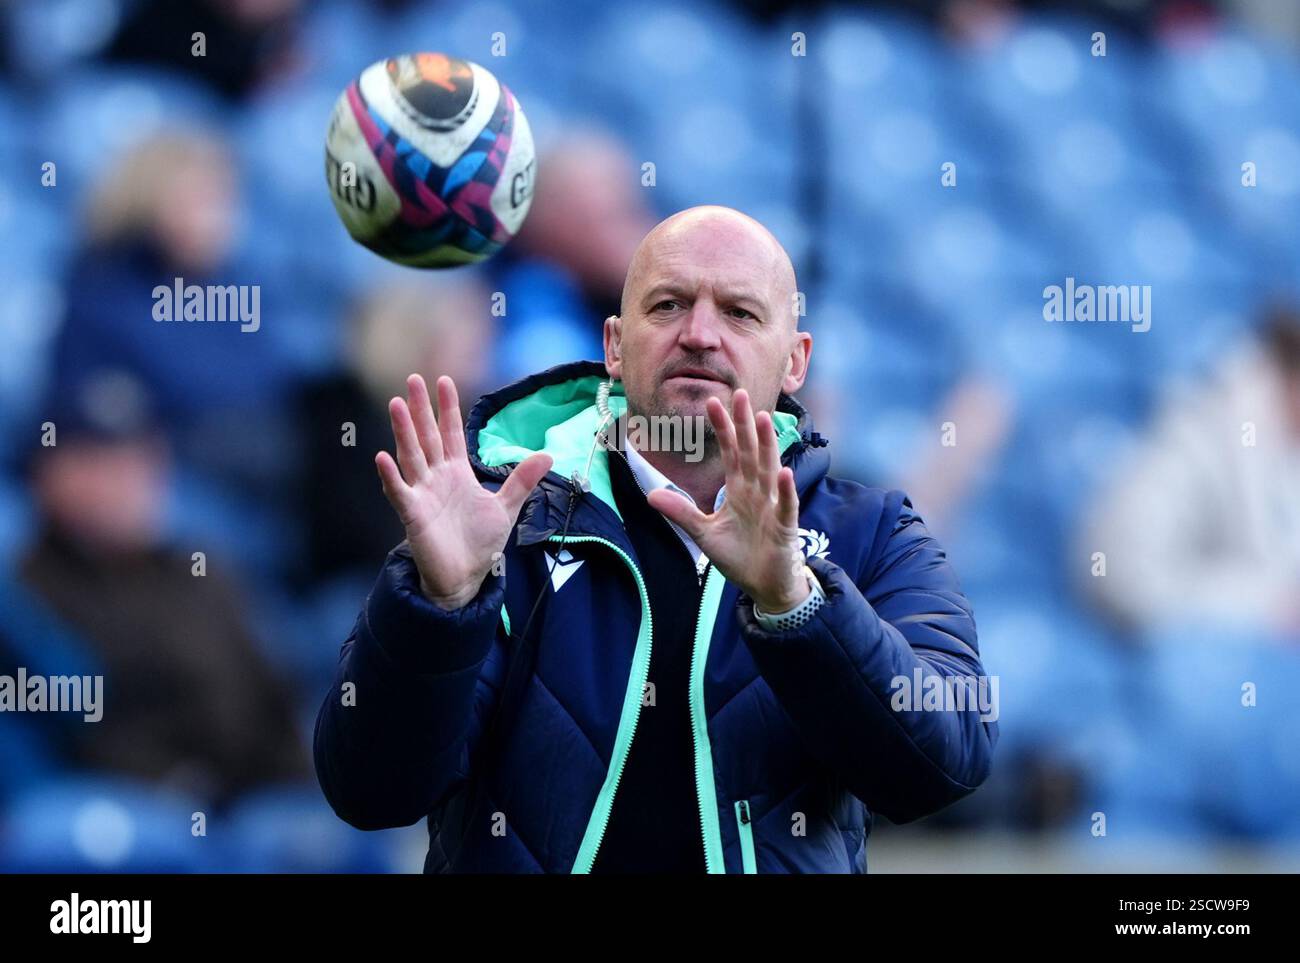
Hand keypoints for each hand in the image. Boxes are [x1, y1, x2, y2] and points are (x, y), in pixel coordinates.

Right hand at [376, 374, 552, 607]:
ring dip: (403, 431)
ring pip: (411, 456)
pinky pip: (399, 491)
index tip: (444, 380)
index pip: (451, 433)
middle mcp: (436, 478)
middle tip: (414, 379)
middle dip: (421, 409)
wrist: (465, 579)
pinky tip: (382, 457)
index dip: (448, 408)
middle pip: (427, 436)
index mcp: (457, 473)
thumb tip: (547, 454)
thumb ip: (522, 480)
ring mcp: (422, 494)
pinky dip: (390, 476)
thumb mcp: (506, 507)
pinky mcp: (412, 515)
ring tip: (397, 404)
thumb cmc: (480, 543)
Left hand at [646, 388, 810, 611]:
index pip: (731, 452)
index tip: (714, 402)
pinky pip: (785, 506)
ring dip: (767, 445)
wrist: (764, 585)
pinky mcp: (784, 527)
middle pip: (750, 452)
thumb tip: (651, 494)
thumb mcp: (703, 533)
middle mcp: (757, 492)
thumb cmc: (740, 556)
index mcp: (739, 490)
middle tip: (740, 393)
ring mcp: (772, 507)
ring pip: (769, 470)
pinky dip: (785, 491)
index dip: (723, 428)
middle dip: (745, 424)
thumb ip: (681, 513)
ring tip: (763, 418)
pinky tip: (784, 473)